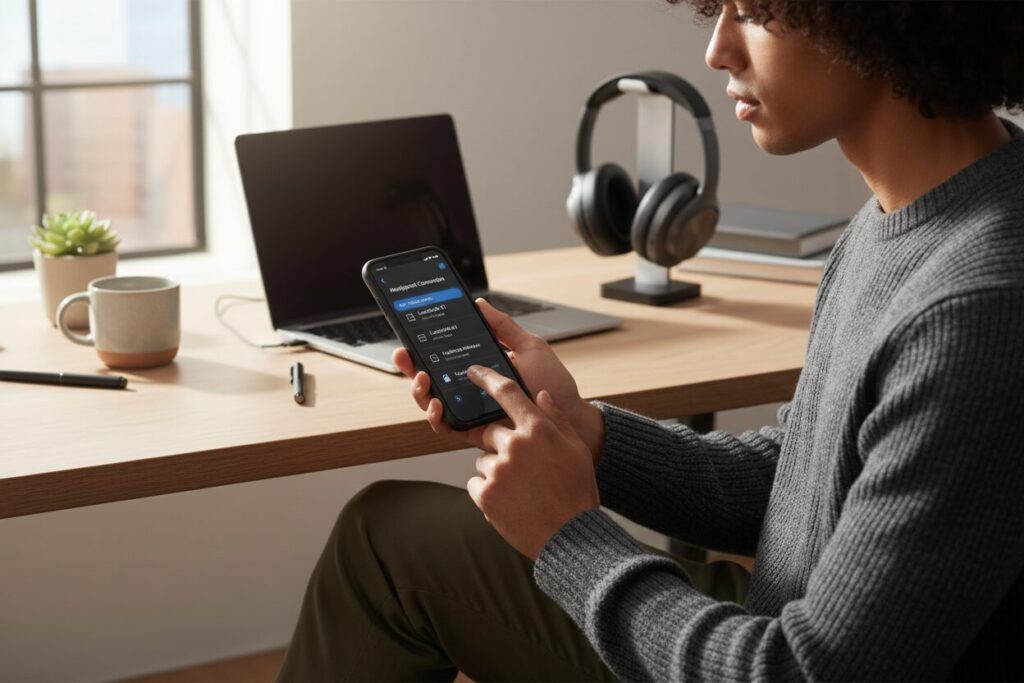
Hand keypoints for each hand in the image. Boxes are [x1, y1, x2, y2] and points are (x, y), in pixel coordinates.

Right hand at [393, 298, 604, 459]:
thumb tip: (479, 304)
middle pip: (431, 379)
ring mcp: (471, 411)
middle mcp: (471, 390)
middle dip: (410, 367)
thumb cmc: (553, 384)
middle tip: (405, 355)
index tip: (410, 333)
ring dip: (419, 392)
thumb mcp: (530, 347)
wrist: (570, 418)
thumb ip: (503, 327)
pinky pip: (447, 428)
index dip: (424, 346)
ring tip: (422, 379)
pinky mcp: (475, 432)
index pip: (444, 355)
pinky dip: (436, 418)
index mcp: (481, 368)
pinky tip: (437, 407)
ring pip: (432, 403)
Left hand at [467, 365, 599, 559]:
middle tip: (522, 467)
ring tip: (522, 489)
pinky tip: (511, 501)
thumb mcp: (576, 449)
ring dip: (496, 470)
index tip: (472, 372)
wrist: (569, 536)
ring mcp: (498, 470)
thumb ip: (556, 418)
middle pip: (491, 431)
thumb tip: (540, 395)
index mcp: (539, 430)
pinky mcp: (485, 494)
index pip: (506, 392)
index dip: (486, 378)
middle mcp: (515, 445)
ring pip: (484, 459)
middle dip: (500, 444)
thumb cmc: (577, 492)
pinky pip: (476, 482)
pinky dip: (488, 491)